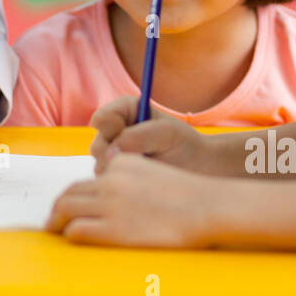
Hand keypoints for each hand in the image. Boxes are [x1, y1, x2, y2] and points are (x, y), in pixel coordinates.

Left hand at [47, 152, 218, 247]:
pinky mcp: (113, 228)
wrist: (206, 207)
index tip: (70, 206)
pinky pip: (77, 229)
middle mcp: (111, 180)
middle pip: (69, 192)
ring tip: (54, 231)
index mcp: (120, 162)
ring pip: (65, 208)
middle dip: (57, 207)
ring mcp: (110, 204)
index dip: (75, 195)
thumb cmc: (186, 194)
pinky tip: (72, 238)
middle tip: (53, 220)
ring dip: (55, 220)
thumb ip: (128, 175)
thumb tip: (109, 188)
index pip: (87, 179)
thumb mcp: (152, 170)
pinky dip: (70, 233)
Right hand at [90, 95, 211, 173]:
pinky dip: (123, 184)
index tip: (126, 137)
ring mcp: (113, 156)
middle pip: (97, 146)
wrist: (198, 167)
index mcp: (125, 111)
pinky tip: (143, 181)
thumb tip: (112, 152)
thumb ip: (138, 136)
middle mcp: (114, 133)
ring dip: (121, 172)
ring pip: (100, 167)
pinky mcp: (117, 176)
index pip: (101, 119)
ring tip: (148, 171)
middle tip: (141, 162)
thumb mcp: (165, 133)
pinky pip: (109, 183)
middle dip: (115, 157)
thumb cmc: (184, 143)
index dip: (110, 129)